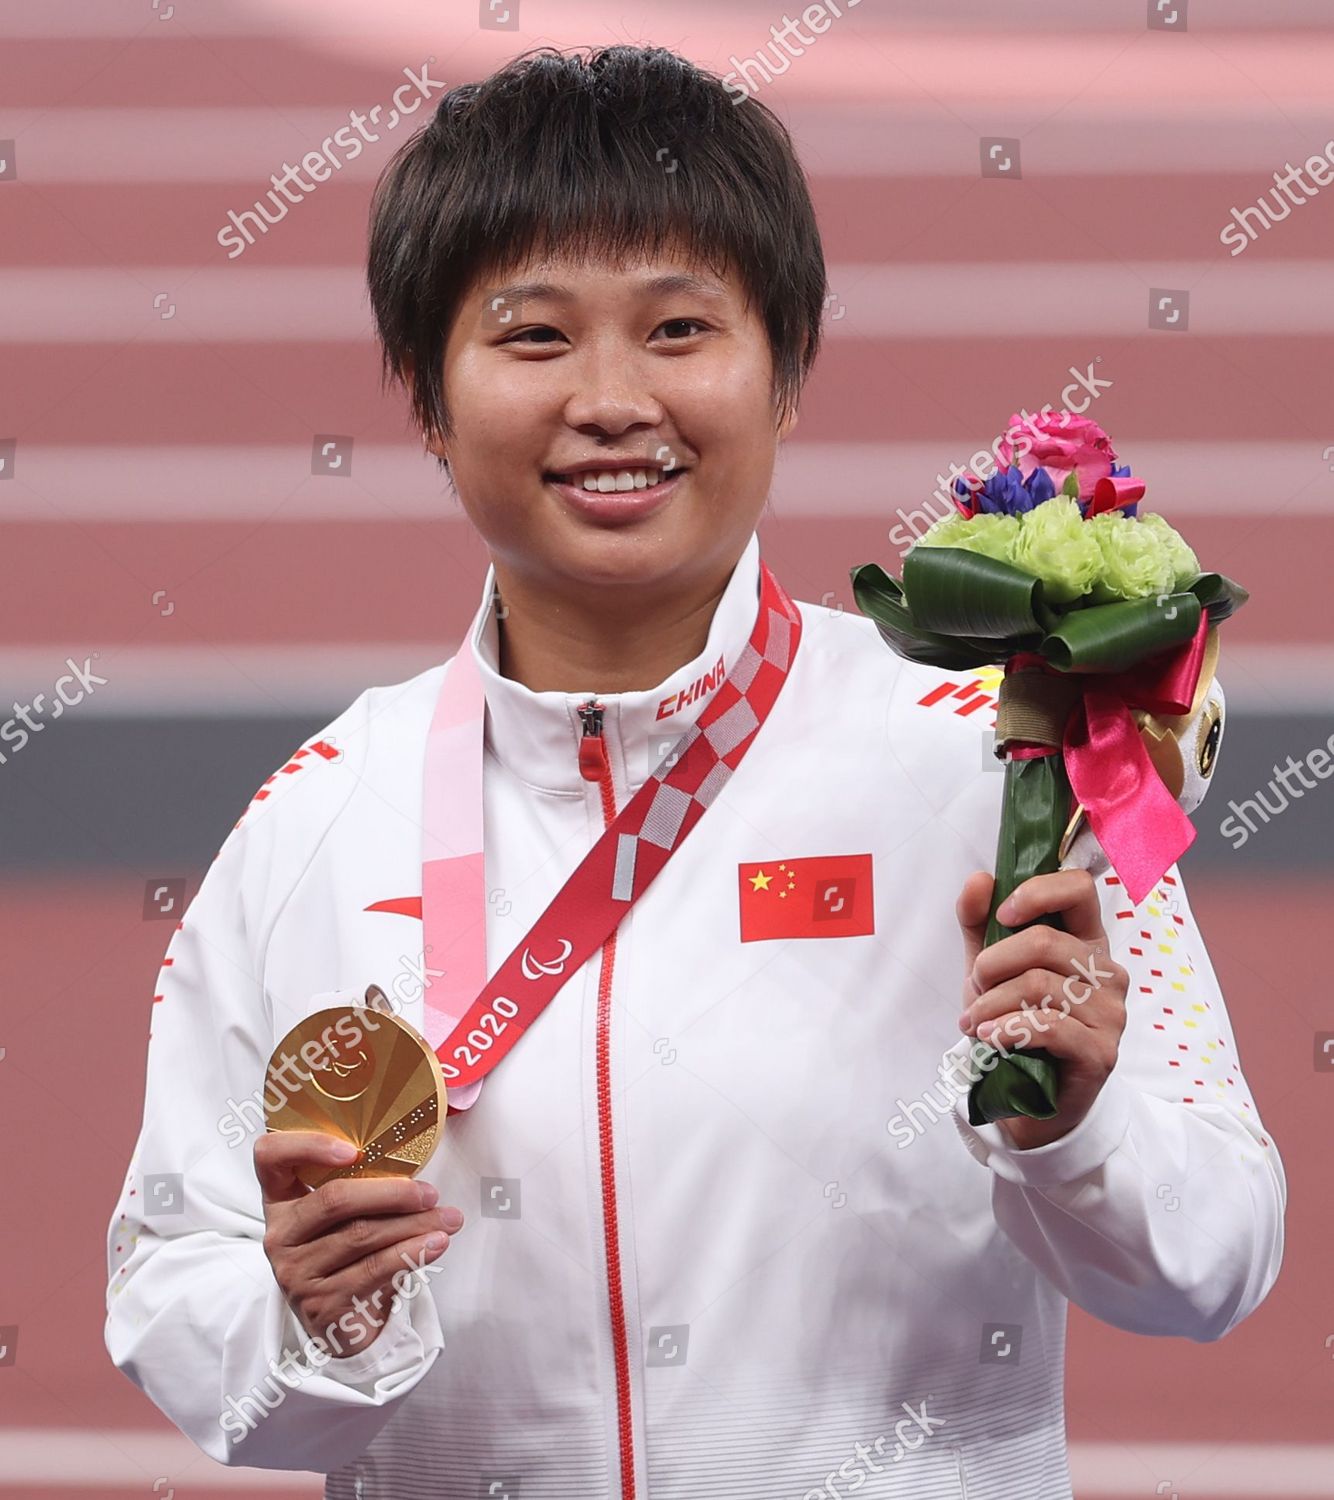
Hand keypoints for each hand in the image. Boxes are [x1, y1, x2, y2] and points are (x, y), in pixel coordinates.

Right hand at [255, 1131, 463, 1356]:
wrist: (343, 1322)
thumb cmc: (347, 1255)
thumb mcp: (342, 1219)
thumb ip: (360, 1186)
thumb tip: (415, 1165)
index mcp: (281, 1200)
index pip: (270, 1157)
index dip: (308, 1146)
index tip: (353, 1148)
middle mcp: (281, 1234)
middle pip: (333, 1200)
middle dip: (391, 1193)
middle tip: (429, 1193)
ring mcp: (296, 1272)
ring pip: (360, 1236)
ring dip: (413, 1224)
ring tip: (448, 1218)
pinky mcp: (320, 1304)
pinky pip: (374, 1270)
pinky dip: (412, 1253)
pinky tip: (436, 1243)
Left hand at [955, 869, 1128, 1149]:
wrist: (1027, 1098)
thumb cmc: (1014, 1024)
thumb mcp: (990, 970)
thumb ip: (980, 923)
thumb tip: (978, 879)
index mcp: (1087, 942)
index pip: (1080, 889)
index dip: (1038, 892)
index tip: (1002, 914)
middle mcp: (1108, 973)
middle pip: (1045, 942)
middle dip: (994, 962)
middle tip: (974, 985)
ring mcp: (1110, 1014)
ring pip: (1039, 984)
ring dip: (991, 1002)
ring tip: (973, 1020)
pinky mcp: (1100, 1053)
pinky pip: (1048, 1026)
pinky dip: (1007, 1028)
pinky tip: (988, 1037)